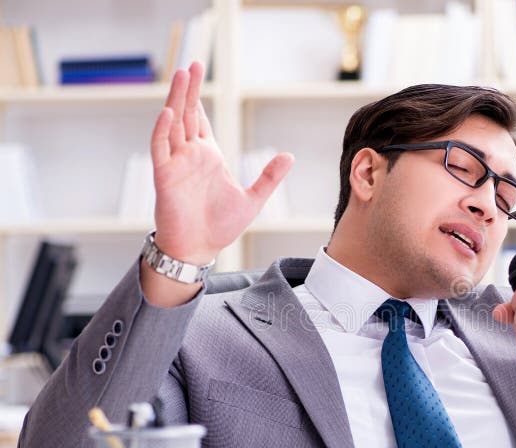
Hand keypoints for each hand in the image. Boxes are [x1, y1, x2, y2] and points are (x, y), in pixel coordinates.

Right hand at [150, 62, 293, 264]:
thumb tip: (289, 156)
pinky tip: (169, 113)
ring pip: (173, 124)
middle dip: (189, 89)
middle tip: (193, 63)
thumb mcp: (253, 199)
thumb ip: (269, 177)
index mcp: (209, 157)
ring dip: (176, 100)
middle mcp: (190, 155)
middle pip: (187, 114)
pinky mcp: (164, 177)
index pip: (200, 119)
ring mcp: (176, 164)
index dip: (198, 97)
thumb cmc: (220, 226)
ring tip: (181, 76)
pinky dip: (163, 131)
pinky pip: (160, 149)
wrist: (199, 249)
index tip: (198, 73)